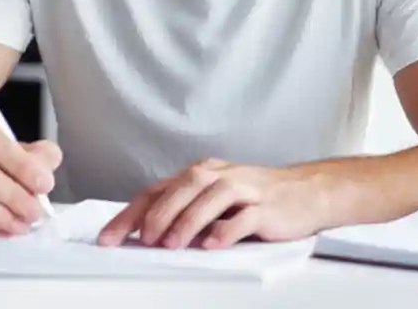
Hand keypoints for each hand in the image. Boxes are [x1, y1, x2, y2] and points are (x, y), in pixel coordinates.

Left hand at [97, 159, 332, 249]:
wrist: (308, 192)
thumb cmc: (257, 199)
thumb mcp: (216, 200)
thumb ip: (185, 211)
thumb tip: (144, 236)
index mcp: (202, 174)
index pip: (158, 190)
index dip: (131, 214)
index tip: (109, 238)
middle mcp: (221, 175)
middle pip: (184, 186)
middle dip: (158, 214)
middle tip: (141, 239)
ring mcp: (246, 188)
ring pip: (212, 196)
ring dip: (188, 219)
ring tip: (172, 243)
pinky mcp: (268, 206)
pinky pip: (245, 216)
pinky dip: (227, 229)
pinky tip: (213, 244)